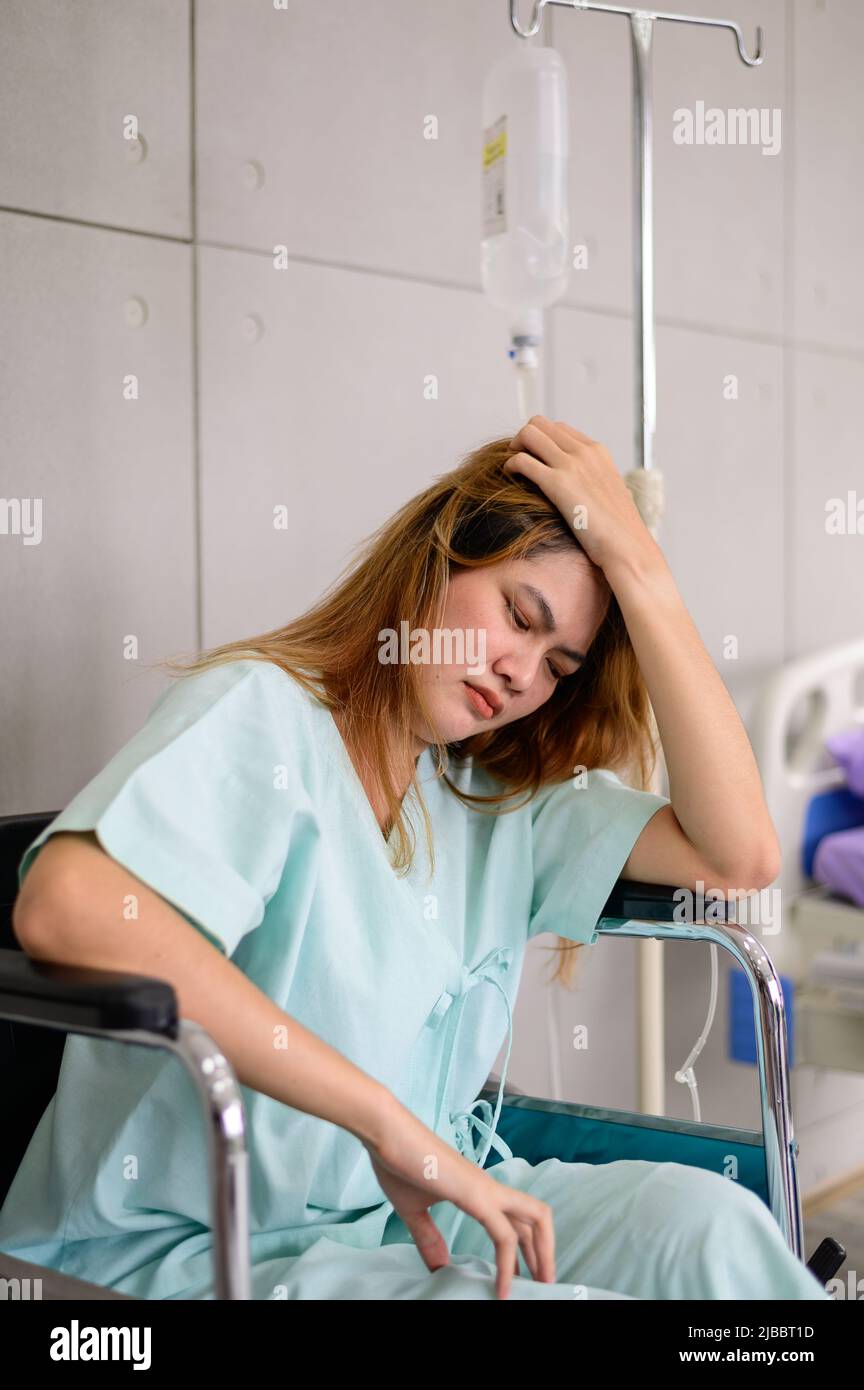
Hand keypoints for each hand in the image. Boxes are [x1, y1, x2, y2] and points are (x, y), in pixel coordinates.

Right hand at [362, 1095, 555, 1298]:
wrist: (388, 1134)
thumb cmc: (399, 1163)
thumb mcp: (413, 1210)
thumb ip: (428, 1237)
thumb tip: (439, 1268)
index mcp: (478, 1191)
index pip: (515, 1219)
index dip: (526, 1248)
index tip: (524, 1278)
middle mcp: (489, 1189)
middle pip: (537, 1218)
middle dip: (545, 1254)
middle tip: (544, 1286)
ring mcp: (486, 1190)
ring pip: (535, 1219)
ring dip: (542, 1255)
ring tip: (539, 1288)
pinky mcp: (476, 1196)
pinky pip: (504, 1235)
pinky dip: (508, 1264)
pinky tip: (502, 1287)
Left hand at [502, 415, 658, 574]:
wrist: (627, 548)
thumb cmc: (619, 532)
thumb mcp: (613, 497)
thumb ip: (598, 485)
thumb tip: (592, 492)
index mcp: (598, 452)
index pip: (559, 428)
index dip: (541, 440)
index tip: (534, 458)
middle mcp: (585, 452)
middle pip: (541, 424)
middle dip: (523, 439)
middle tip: (517, 461)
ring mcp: (572, 465)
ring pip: (529, 433)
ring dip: (515, 448)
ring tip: (512, 468)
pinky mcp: (558, 484)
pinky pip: (522, 460)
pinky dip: (511, 466)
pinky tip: (510, 478)